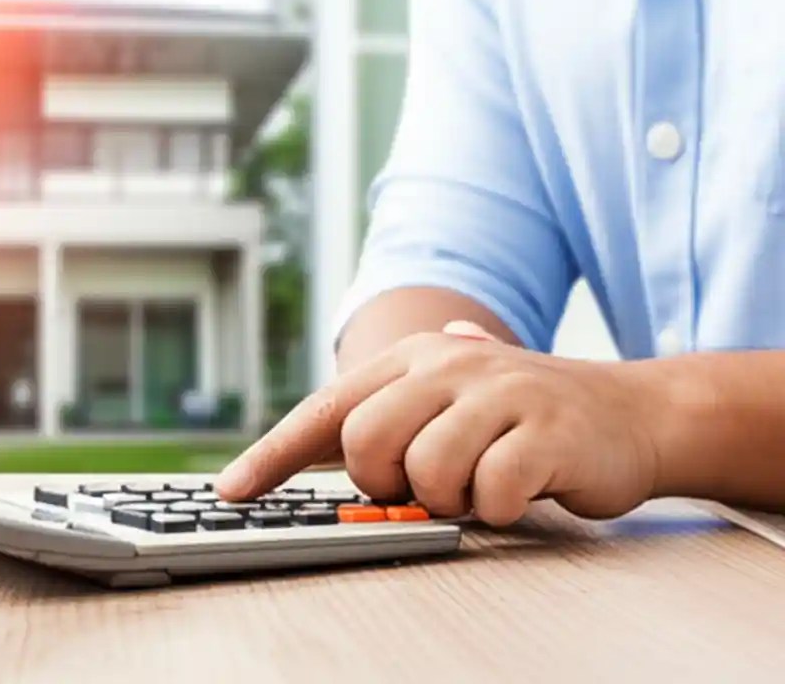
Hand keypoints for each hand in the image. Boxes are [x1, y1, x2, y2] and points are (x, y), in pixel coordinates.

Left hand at [217, 322, 661, 524]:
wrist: (631, 411)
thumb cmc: (523, 416)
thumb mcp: (450, 398)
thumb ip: (390, 413)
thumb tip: (315, 441)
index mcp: (413, 359)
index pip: (325, 408)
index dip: (273, 454)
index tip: (233, 492)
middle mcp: (449, 364)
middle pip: (367, 440)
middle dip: (386, 480)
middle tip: (426, 483)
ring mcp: (501, 392)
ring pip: (427, 470)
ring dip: (451, 496)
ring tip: (482, 480)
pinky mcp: (547, 430)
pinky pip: (491, 491)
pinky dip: (499, 506)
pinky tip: (520, 486)